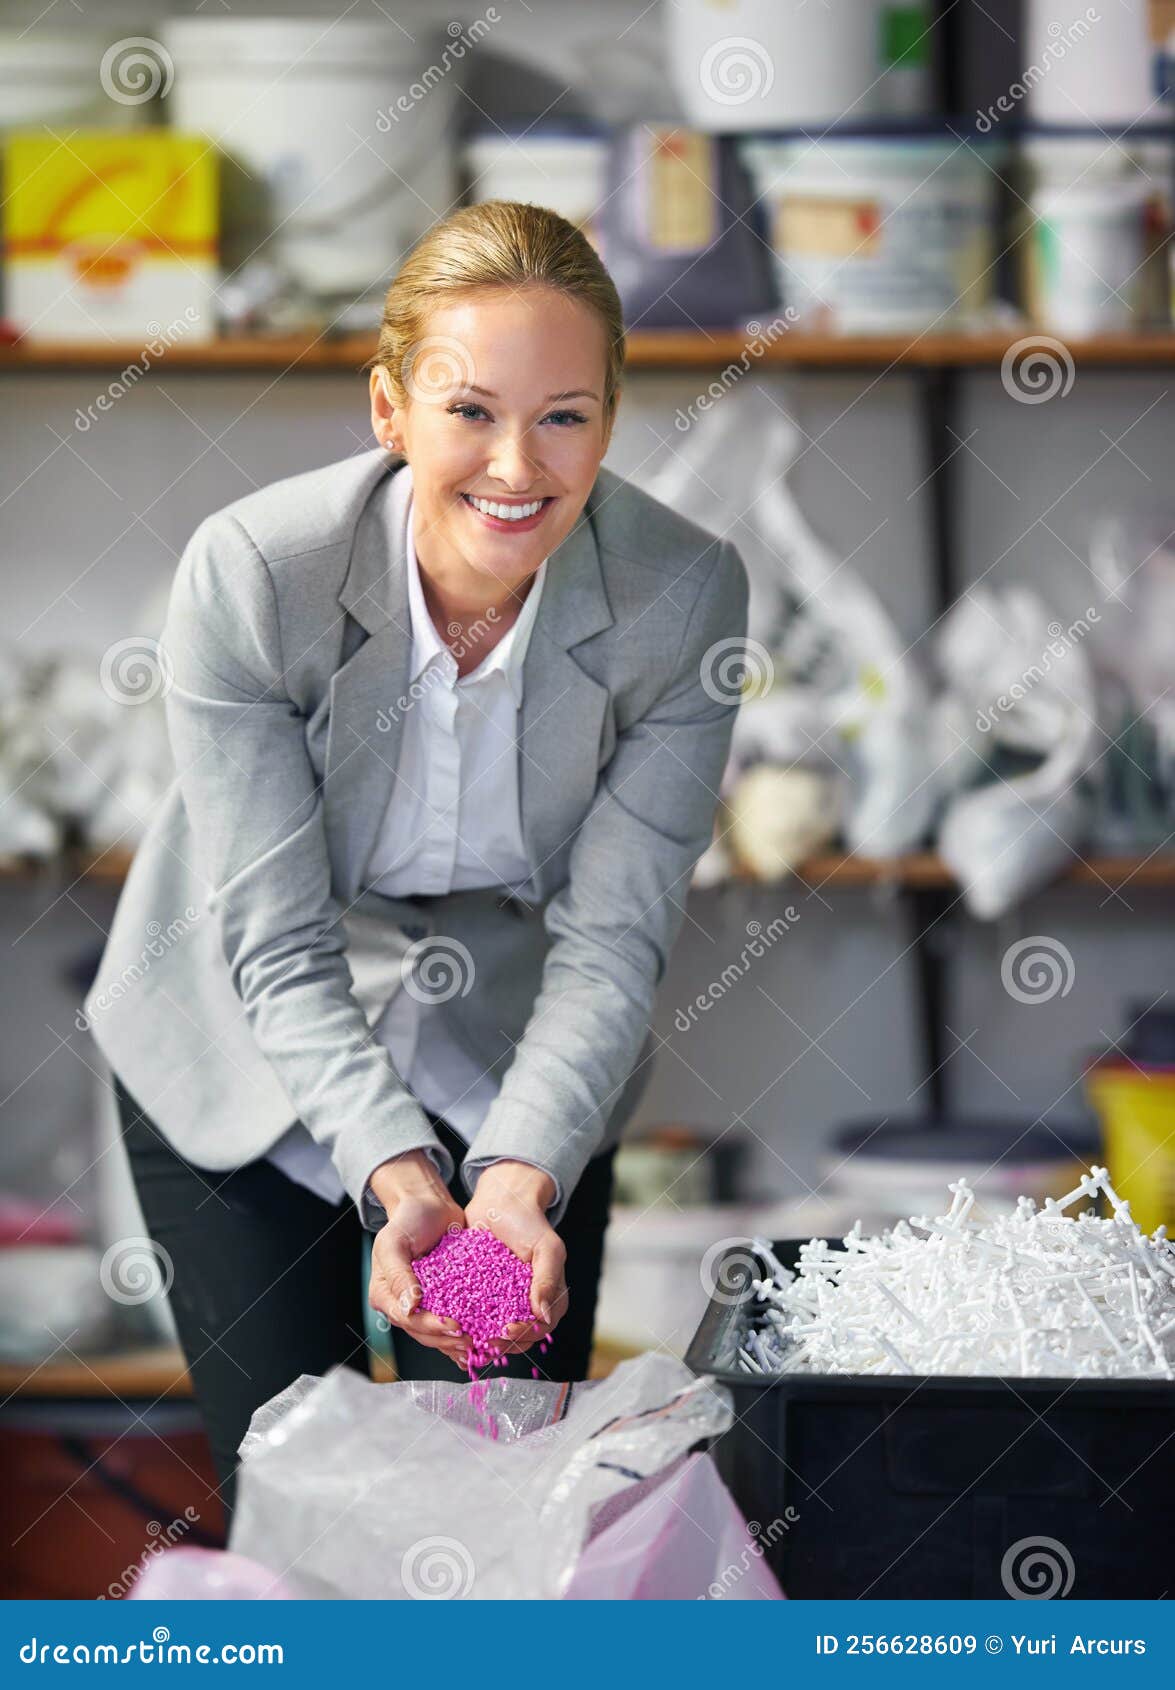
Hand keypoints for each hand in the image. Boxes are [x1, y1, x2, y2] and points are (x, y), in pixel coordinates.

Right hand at [366, 1150, 471, 1367]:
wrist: (429, 1206)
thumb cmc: (408, 1220)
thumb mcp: (395, 1242)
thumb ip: (399, 1274)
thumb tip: (410, 1306)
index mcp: (385, 1295)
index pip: (407, 1319)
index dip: (430, 1326)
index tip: (453, 1325)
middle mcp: (402, 1304)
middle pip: (422, 1332)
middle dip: (445, 1339)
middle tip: (470, 1340)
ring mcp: (423, 1304)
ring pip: (437, 1334)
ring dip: (455, 1343)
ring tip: (478, 1345)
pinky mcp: (442, 1300)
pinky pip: (451, 1321)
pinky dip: (464, 1333)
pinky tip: (480, 1342)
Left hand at [464, 1160, 567, 1357]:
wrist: (500, 1201)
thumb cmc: (529, 1221)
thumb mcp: (546, 1247)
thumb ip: (548, 1279)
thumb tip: (544, 1315)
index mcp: (550, 1297)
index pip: (541, 1328)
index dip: (525, 1335)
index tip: (506, 1331)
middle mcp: (528, 1305)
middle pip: (519, 1339)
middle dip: (502, 1345)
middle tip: (484, 1342)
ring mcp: (505, 1303)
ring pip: (497, 1334)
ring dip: (483, 1344)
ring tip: (467, 1344)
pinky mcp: (483, 1297)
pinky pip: (477, 1320)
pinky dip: (468, 1329)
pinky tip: (454, 1332)